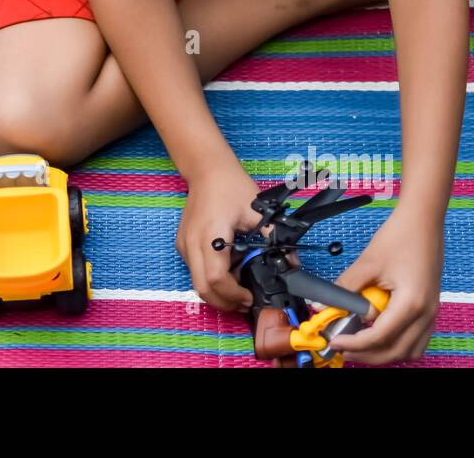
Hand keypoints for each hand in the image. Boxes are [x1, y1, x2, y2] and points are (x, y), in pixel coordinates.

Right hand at [175, 158, 262, 311]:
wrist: (207, 170)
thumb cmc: (231, 186)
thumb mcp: (258, 212)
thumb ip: (274, 238)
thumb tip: (290, 261)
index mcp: (211, 235)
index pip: (217, 278)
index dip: (233, 294)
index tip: (249, 296)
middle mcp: (192, 243)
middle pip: (202, 288)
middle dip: (224, 302)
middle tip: (244, 302)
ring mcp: (185, 244)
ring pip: (196, 283)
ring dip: (216, 293)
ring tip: (238, 290)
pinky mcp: (183, 243)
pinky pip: (194, 270)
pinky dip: (209, 279)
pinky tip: (227, 271)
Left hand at [326, 205, 442, 364]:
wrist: (423, 220)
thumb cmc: (401, 236)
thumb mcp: (367, 263)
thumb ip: (345, 287)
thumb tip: (322, 304)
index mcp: (411, 303)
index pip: (380, 337)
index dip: (354, 344)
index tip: (335, 342)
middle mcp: (426, 313)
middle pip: (396, 352)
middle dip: (368, 355)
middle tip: (344, 347)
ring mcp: (431, 312)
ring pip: (409, 351)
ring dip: (385, 353)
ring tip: (360, 344)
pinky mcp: (430, 308)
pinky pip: (416, 339)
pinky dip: (397, 343)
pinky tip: (379, 334)